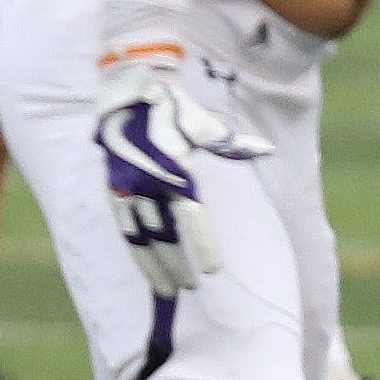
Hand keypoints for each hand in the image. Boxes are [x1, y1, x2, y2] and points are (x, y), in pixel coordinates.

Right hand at [93, 48, 270, 294]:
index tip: (213, 271)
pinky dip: (135, 249)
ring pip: (140, 238)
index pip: (192, 217)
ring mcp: (127, 187)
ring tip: (168, 290)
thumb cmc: (174, 107)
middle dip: (178, 265)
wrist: (130, 90)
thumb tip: (266, 150)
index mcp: (176, 169)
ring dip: (154, 266)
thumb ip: (231, 144)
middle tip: (192, 288)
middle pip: (165, 235)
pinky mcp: (113, 188)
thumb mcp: (204, 123)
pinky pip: (124, 227)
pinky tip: (145, 265)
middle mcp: (149, 182)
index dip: (202, 246)